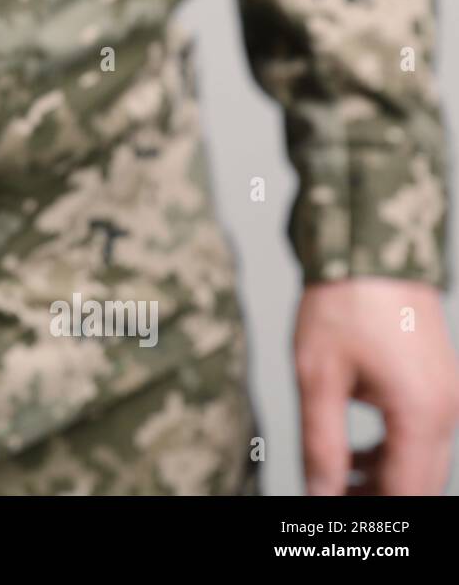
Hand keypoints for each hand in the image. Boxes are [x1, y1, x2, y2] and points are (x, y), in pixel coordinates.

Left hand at [295, 277, 458, 493]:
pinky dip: (394, 453)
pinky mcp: (441, 384)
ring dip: (386, 480)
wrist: (369, 250)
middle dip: (381, 501)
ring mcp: (449, 396)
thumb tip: (320, 491)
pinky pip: (424, 435)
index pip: (405, 492)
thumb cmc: (342, 304)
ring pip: (424, 462)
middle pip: (421, 483)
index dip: (370, 512)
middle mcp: (446, 409)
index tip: (332, 514)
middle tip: (332, 502)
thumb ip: (322, 443)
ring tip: (337, 482)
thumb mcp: (318, 378)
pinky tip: (356, 453)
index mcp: (420, 412)